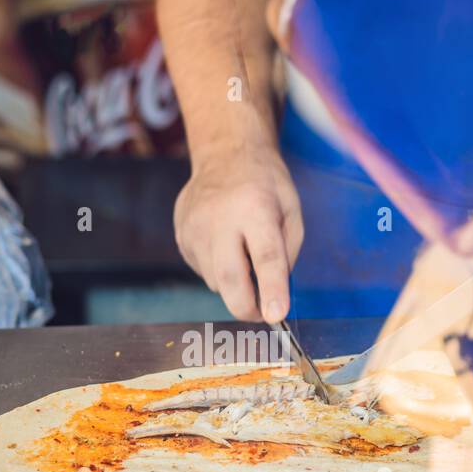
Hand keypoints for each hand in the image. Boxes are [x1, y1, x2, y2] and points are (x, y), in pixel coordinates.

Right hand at [174, 141, 302, 322]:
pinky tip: (225, 245)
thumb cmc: (265, 186)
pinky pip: (203, 270)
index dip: (272, 289)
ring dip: (234, 284)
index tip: (276, 316)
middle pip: (229, 278)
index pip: (265, 256)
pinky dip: (219, 270)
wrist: (224, 155)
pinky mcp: (181, 236)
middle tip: (261, 314)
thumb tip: (274, 295)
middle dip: (246, 306)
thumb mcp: (291, 210)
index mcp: (255, 208)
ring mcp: (194, 228)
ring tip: (243, 254)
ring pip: (215, 280)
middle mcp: (219, 218)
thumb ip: (287, 253)